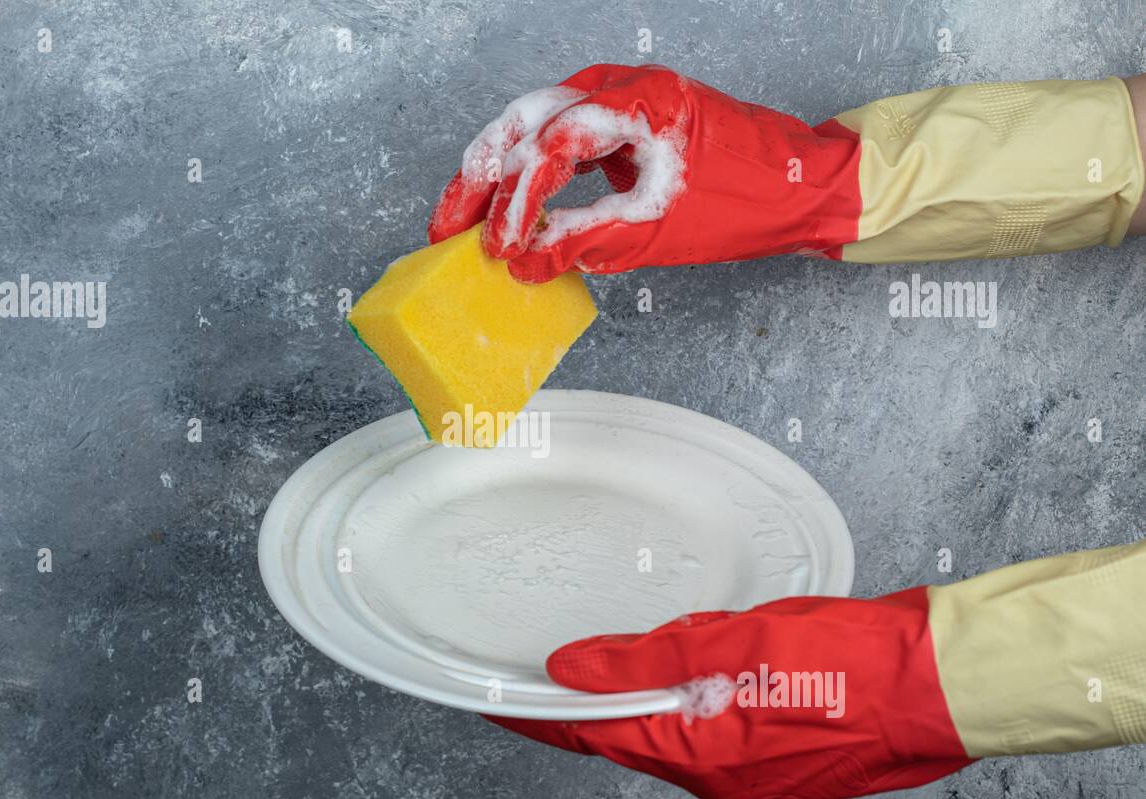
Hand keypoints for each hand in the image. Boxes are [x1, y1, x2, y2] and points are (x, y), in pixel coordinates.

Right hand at [428, 63, 862, 281]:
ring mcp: (620, 97)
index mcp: (635, 101)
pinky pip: (560, 138)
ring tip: (464, 220)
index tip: (496, 248)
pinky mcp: (622, 119)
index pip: (550, 146)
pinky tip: (512, 208)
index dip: (514, 203)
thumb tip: (524, 263)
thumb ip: (584, 242)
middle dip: (478, 177)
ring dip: (496, 173)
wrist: (803, 185)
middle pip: (523, 121)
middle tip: (445, 227)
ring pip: (534, 124)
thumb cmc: (749, 197)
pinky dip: (530, 173)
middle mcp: (620, 86)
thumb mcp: (659, 230)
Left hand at [488, 588, 973, 798]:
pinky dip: (690, 701)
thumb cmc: (855, 663)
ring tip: (629, 659)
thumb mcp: (735, 640)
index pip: (594, 736)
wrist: (944, 685)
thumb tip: (572, 669)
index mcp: (700, 755)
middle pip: (630, 737)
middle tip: (555, 667)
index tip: (500, 700)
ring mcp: (751, 772)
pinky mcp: (777, 757)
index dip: (543, 715)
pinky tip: (696, 670)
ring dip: (645, 697)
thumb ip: (646, 656)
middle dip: (593, 704)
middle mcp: (719, 778)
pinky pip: (711, 732)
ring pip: (671, 732)